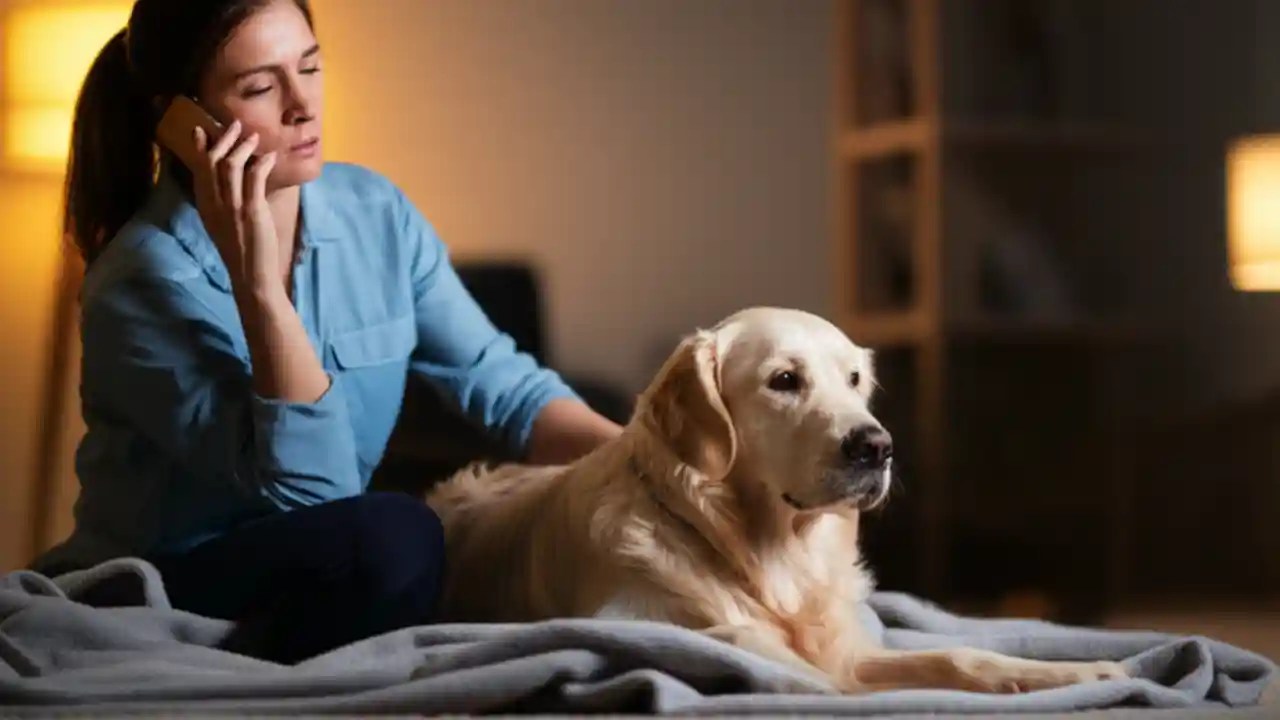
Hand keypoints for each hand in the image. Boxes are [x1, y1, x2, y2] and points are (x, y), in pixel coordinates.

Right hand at [192, 120, 281, 296]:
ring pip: (231, 166)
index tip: (200, 129)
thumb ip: (220, 203)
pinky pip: (255, 179)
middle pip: (212, 162)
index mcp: (205, 206)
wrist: (250, 275)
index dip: (198, 148)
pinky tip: (270, 156)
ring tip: (254, 136)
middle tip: (235, 124)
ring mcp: (232, 207)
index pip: (198, 170)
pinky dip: (262, 163)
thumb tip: (226, 181)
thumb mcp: (222, 224)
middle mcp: (214, 204)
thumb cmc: (240, 250)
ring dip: (243, 147)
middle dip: (223, 140)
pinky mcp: (252, 211)